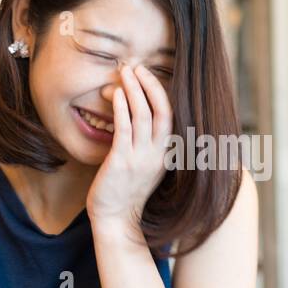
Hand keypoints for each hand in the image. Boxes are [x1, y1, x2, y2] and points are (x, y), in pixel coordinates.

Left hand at [87, 64, 172, 229]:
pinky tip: (117, 93)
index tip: (148, 76)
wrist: (116, 220)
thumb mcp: (145, 167)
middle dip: (151, 85)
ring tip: (126, 72)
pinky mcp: (122, 163)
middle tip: (138, 66)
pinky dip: (122, 109)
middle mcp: (158, 154)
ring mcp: (141, 159)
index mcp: (166, 154)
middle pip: (163, 111)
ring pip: (144, 116)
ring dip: (135, 91)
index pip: (172, 116)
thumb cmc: (125, 193)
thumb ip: (147, 144)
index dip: (161, 93)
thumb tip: (139, 118)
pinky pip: (125, 130)